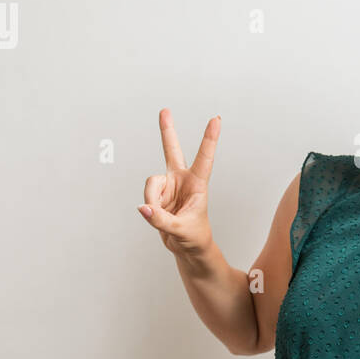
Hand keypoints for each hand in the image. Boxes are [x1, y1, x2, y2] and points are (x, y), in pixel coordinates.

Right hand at [138, 109, 218, 258]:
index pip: (205, 158)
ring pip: (151, 183)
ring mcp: (169, 186)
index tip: (216, 119)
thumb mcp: (181, 230)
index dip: (210, 138)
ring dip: (152, 200)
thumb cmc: (194, 237)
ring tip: (160, 215)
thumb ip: (161, 220)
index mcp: (198, 184)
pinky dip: (148, 208)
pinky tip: (155, 215)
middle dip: (167, 131)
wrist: (188, 247)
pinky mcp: (157, 195)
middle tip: (164, 111)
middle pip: (171, 151)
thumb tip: (143, 208)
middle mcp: (182, 180)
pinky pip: (146, 197)